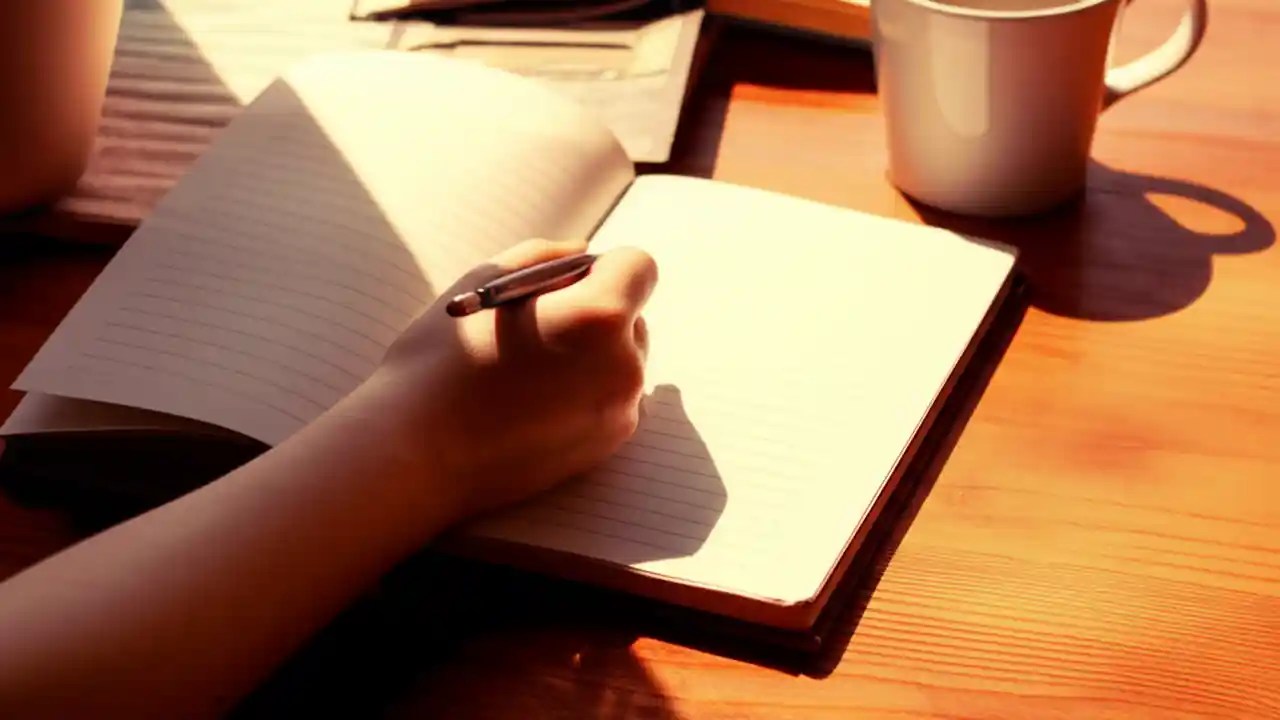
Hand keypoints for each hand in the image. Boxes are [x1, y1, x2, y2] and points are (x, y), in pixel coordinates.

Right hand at [362, 238, 656, 518]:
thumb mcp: (481, 284)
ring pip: (622, 362)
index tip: (563, 285)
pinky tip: (531, 405)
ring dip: (590, 357)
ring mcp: (618, 412)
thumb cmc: (439, 363)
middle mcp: (623, 366)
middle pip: (633, 317)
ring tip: (526, 373)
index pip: (639, 267)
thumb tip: (583, 252)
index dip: (602, 269)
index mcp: (599, 316)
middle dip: (596, 315)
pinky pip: (609, 402)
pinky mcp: (605, 448)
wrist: (416, 455)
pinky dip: (583, 395)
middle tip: (534, 331)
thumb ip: (543, 257)